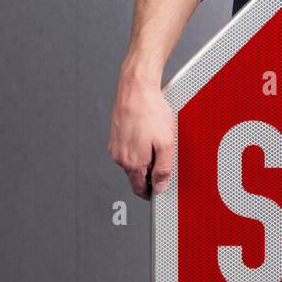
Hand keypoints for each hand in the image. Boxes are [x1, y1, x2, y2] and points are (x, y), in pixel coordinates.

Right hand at [108, 70, 175, 200]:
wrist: (135, 89)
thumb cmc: (151, 112)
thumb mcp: (166, 143)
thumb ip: (163, 169)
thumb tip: (159, 187)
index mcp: (133, 163)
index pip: (139, 188)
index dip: (150, 193)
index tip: (157, 192)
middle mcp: (120, 157)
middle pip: (136, 176)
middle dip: (149, 174)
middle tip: (163, 163)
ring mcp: (116, 146)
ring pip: (131, 162)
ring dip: (144, 159)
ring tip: (157, 143)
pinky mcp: (115, 135)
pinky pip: (128, 149)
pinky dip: (137, 148)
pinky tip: (147, 134)